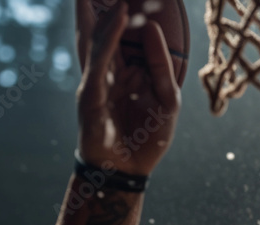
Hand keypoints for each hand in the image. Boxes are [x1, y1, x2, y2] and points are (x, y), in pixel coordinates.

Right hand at [76, 0, 179, 175]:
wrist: (130, 171)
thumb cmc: (146, 138)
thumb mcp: (168, 99)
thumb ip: (161, 65)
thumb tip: (152, 29)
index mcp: (126, 72)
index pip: (123, 34)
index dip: (123, 12)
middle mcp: (109, 73)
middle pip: (104, 30)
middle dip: (100, 4)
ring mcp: (97, 82)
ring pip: (99, 38)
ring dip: (104, 10)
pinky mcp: (91, 95)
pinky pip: (100, 61)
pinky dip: (109, 38)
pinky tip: (117, 17)